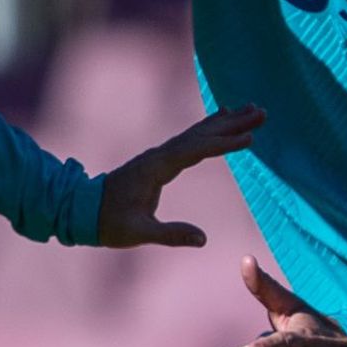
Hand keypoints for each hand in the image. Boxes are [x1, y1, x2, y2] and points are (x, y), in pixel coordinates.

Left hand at [96, 104, 264, 246]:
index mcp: (156, 168)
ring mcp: (160, 155)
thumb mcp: (139, 232)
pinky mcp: (161, 159)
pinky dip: (209, 127)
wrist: (84, 211)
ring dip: (225, 121)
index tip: (249, 138)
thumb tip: (202, 238)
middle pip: (201, 134)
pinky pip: (190, 139)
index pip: (197, 151)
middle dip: (233, 123)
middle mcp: (160, 155)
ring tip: (251, 108)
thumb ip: (170, 234)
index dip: (224, 144)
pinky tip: (222, 118)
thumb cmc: (110, 223)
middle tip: (261, 111)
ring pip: (197, 133)